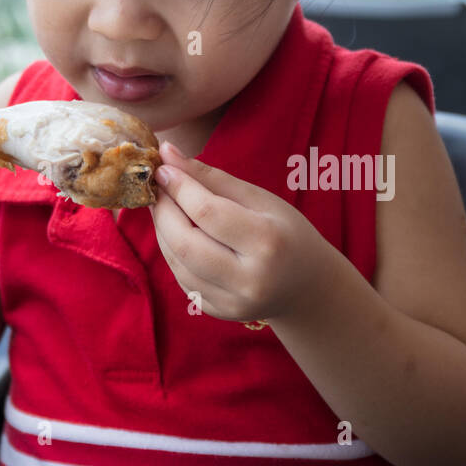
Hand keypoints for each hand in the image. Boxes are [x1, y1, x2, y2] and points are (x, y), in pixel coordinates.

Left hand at [149, 143, 327, 322]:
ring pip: (176, 263)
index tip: (163, 167)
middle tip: (157, 186)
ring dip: (162, 230)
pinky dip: (172, 252)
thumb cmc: (285, 232)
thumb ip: (212, 177)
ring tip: (165, 206)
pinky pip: (181, 279)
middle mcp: (250, 279)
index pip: (208, 212)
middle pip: (185, 242)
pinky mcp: (219, 312)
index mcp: (268, 242)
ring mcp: (233, 303)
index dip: (178, 187)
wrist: (307, 286)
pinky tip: (177, 233)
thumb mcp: (259, 199)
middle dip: (163, 210)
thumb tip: (168, 153)